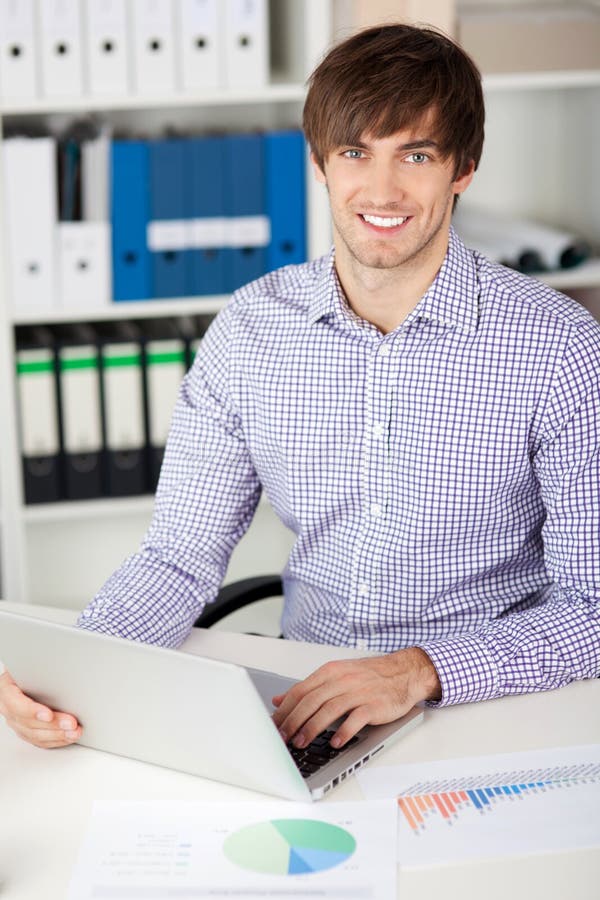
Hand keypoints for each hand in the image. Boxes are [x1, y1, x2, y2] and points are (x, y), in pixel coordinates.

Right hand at [0, 670, 81, 748]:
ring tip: (74, 732)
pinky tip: (68, 737)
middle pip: (29, 723)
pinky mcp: (26, 730)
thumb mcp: (29, 663)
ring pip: (35, 735)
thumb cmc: (28, 667)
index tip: (48, 714)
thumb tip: (57, 664)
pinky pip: (40, 741)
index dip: (32, 711)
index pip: (16, 704)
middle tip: (71, 723)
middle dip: (53, 725)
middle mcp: (8, 708)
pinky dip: (56, 740)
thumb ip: (39, 668)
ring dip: (57, 735)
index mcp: (5, 690)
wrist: (23, 674)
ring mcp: (16, 722)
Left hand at [271, 647, 440, 749]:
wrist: (403, 672)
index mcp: (330, 672)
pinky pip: (356, 719)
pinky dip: (344, 731)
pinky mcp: (375, 705)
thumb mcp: (335, 675)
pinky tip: (335, 742)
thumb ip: (307, 688)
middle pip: (311, 701)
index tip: (273, 726)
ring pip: (329, 710)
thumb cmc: (368, 676)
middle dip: (293, 721)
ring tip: (301, 743)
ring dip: (312, 728)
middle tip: (282, 739)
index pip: (300, 691)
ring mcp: (359, 691)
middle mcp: (342, 680)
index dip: (284, 710)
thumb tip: (278, 700)